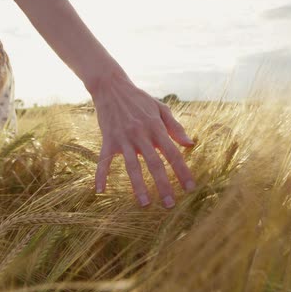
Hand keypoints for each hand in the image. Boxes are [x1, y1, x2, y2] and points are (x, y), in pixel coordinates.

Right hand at [91, 71, 195, 207]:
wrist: (111, 87)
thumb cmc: (139, 99)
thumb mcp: (160, 108)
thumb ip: (175, 127)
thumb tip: (190, 145)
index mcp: (156, 127)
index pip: (173, 153)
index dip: (182, 171)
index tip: (190, 188)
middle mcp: (140, 134)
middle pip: (154, 164)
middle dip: (163, 185)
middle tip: (171, 205)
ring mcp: (123, 138)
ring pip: (132, 166)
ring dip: (138, 186)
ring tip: (145, 204)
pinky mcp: (108, 139)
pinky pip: (103, 161)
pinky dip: (100, 175)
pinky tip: (100, 191)